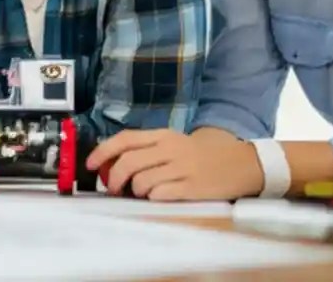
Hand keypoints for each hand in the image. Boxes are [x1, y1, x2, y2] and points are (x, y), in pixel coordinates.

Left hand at [85, 129, 263, 200]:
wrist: (242, 162)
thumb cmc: (203, 154)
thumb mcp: (175, 143)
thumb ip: (147, 149)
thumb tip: (113, 162)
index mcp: (163, 136)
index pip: (125, 139)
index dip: (102, 152)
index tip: (90, 165)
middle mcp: (170, 149)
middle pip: (128, 162)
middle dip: (113, 178)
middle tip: (112, 188)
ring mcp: (182, 168)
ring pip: (141, 181)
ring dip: (134, 190)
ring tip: (141, 193)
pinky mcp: (193, 188)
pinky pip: (160, 194)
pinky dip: (152, 198)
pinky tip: (158, 197)